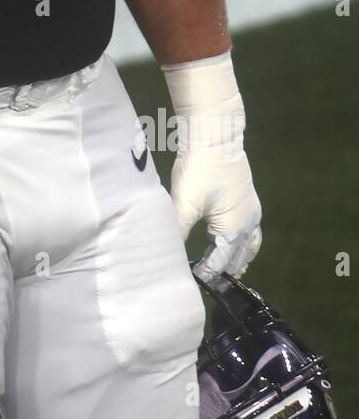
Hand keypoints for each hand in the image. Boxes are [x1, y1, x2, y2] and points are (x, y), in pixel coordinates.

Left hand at [163, 51, 261, 280]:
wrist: (215, 135)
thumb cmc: (199, 170)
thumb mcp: (184, 203)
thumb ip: (176, 231)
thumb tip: (166, 253)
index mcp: (234, 230)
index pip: (220, 262)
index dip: (207, 274)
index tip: (193, 283)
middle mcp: (248, 224)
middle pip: (239, 257)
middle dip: (225, 270)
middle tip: (210, 282)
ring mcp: (251, 210)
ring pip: (249, 244)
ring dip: (238, 257)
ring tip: (226, 268)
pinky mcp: (248, 197)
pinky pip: (250, 229)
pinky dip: (241, 241)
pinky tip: (228, 236)